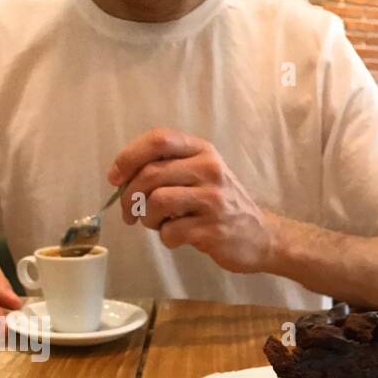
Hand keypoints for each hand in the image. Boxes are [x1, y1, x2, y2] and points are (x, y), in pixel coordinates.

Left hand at [107, 129, 276, 273]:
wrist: (262, 236)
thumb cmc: (222, 205)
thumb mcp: (203, 173)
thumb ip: (169, 167)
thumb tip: (122, 179)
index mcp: (203, 151)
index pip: (158, 140)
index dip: (128, 157)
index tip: (114, 177)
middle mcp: (210, 170)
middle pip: (151, 174)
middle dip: (129, 196)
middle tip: (129, 212)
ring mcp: (213, 200)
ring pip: (157, 202)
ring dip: (146, 218)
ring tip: (155, 224)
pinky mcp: (212, 230)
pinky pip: (170, 232)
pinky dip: (165, 238)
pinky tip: (176, 237)